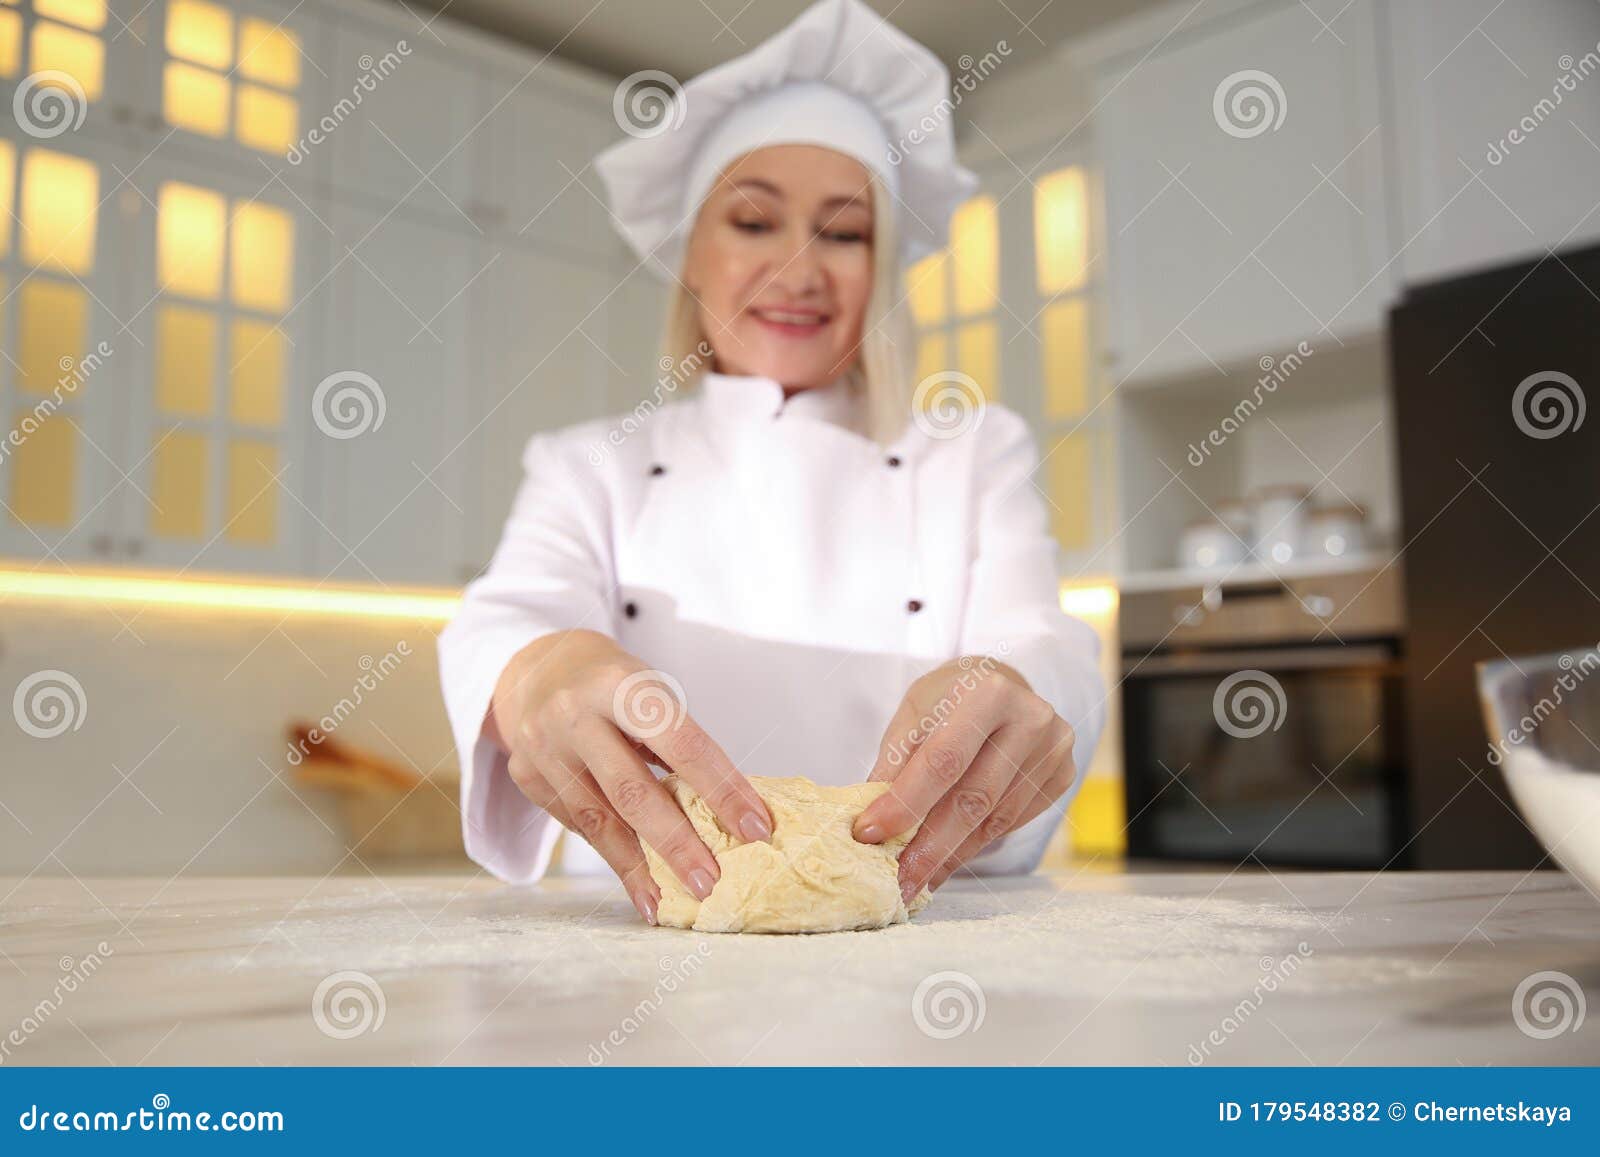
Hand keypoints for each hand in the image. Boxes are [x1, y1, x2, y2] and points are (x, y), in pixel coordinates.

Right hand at [489, 629, 771, 923]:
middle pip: (632, 790)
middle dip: (676, 844)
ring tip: (671, 899)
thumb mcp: (651, 693)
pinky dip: (612, 856)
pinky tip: (640, 883)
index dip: (722, 789)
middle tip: (711, 882)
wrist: (540, 668)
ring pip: (597, 819)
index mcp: (622, 683)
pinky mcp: (525, 774)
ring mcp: (544, 746)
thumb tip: (729, 816)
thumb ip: (679, 745)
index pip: (682, 743)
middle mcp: (576, 714)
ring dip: (640, 866)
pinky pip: (575, 824)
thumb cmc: (616, 686)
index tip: (756, 830)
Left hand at [853, 656, 1076, 901]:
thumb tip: (870, 824)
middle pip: (973, 798)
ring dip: (949, 856)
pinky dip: (972, 847)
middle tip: (897, 881)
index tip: (870, 835)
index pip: (944, 759)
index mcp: (989, 692)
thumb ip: (895, 764)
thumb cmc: (950, 698)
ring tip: (915, 879)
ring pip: (993, 820)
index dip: (906, 802)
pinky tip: (945, 862)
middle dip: (929, 846)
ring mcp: (1054, 751)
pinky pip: (1010, 824)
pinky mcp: (1063, 776)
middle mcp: (1031, 719)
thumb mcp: (914, 714)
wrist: (1001, 685)